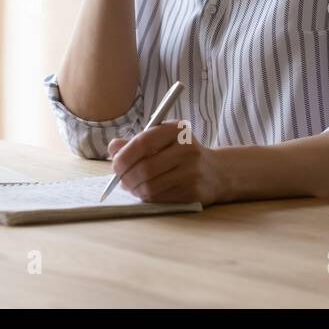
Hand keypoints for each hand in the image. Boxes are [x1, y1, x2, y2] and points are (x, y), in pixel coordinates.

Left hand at [107, 120, 225, 205]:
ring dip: (134, 189)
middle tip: (120, 180)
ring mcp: (191, 172)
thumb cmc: (180, 153)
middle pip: (145, 168)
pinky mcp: (193, 192)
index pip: (143, 142)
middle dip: (126, 177)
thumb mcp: (162, 140)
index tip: (115, 165)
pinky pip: (159, 198)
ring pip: (150, 186)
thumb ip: (135, 142)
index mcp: (177, 130)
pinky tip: (146, 192)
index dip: (124, 156)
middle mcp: (187, 149)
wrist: (216, 172)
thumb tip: (113, 148)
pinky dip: (147, 197)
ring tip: (132, 186)